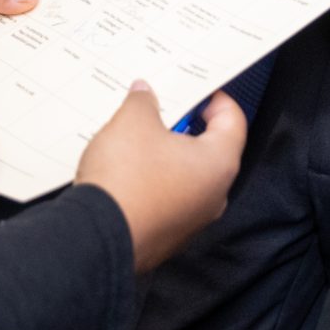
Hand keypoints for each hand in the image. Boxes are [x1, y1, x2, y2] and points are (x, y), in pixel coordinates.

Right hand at [75, 82, 246, 270]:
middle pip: (208, 150)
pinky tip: (126, 169)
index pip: (234, 122)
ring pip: (185, 176)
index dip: (216, 100)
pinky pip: (167, 199)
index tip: (199, 90)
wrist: (95, 239)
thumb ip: (143, 101)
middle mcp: (213, 196)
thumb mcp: (133, 122)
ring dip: (166, 155)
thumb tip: (144, 94)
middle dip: (185, 127)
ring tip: (137, 136)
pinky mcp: (166, 235)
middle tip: (162, 109)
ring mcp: (190, 220)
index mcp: (218, 164)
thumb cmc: (126, 180)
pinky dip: (153, 181)